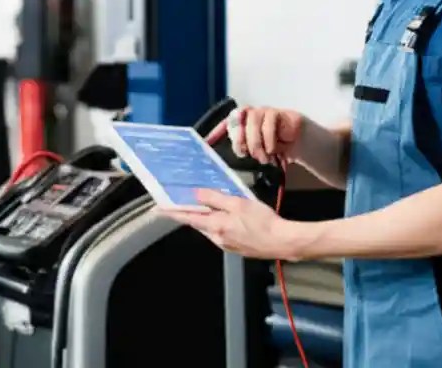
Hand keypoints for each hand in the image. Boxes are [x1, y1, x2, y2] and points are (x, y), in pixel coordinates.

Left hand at [160, 189, 307, 260]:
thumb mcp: (238, 203)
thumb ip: (216, 198)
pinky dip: (219, 224)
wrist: (282, 242)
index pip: (188, 218)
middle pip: (198, 223)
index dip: (173, 212)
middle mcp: (217, 238)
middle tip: (183, 201)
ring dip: (206, 217)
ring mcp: (227, 244)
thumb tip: (197, 194)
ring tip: (209, 205)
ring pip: (210, 228)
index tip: (158, 209)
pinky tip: (228, 217)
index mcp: (216, 226)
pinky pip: (222, 233)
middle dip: (190, 213)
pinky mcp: (236, 247)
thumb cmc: (263, 222)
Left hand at [204, 105, 305, 163]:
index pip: (224, 125)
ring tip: (262, 157)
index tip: (206, 143)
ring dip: (256, 142)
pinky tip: (272, 149)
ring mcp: (261, 112)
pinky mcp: (275, 113)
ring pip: (252, 121)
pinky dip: (269, 138)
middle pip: (236, 120)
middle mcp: (248, 116)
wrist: (297, 142)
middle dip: (239, 139)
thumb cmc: (273, 148)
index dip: (214, 132)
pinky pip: (269, 122)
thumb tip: (229, 163)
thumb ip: (244, 153)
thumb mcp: (256, 153)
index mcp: (240, 124)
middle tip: (244, 153)